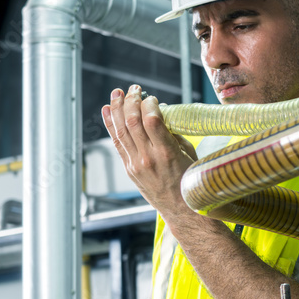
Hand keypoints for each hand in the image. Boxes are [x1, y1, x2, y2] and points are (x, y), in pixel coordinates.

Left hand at [102, 85, 196, 220]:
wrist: (182, 209)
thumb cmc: (190, 181)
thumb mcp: (189, 154)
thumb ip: (174, 134)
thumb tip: (161, 115)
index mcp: (167, 153)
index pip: (152, 120)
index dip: (149, 104)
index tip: (152, 98)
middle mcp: (148, 158)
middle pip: (133, 122)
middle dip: (132, 101)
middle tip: (135, 89)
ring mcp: (136, 164)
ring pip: (121, 130)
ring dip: (118, 108)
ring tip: (117, 92)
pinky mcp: (129, 169)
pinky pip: (117, 143)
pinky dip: (110, 124)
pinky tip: (107, 110)